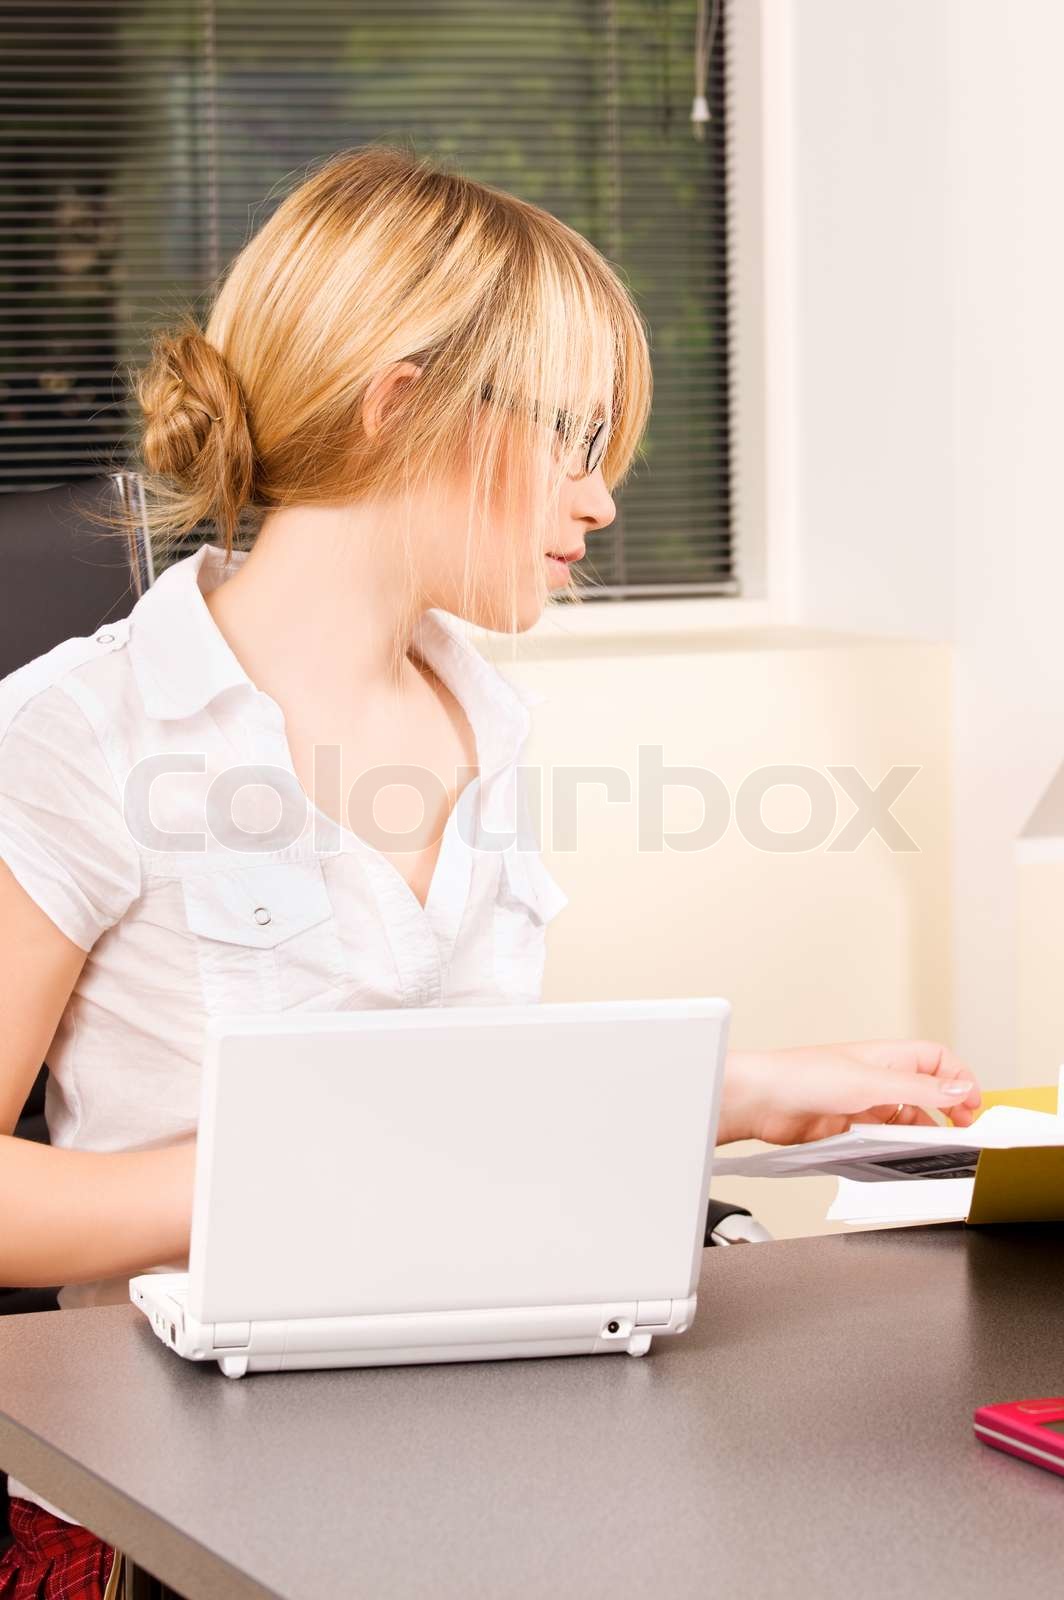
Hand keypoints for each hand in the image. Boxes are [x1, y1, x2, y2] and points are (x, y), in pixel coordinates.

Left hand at [718, 1039, 981, 1145]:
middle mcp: (877, 1078)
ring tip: (938, 1149)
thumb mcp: (869, 1083)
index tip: (972, 1104)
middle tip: (963, 1130)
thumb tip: (960, 1089)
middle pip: (927, 1090)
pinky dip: (899, 1146)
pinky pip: (884, 1137)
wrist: (759, 1101)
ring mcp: (863, 1104)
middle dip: (949, 1107)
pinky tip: (904, 1157)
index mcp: (886, 1057)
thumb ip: (917, 1089)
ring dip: (925, 1130)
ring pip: (907, 1117)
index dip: (959, 1078)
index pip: (937, 1060)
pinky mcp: (848, 1128)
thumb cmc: (801, 1076)